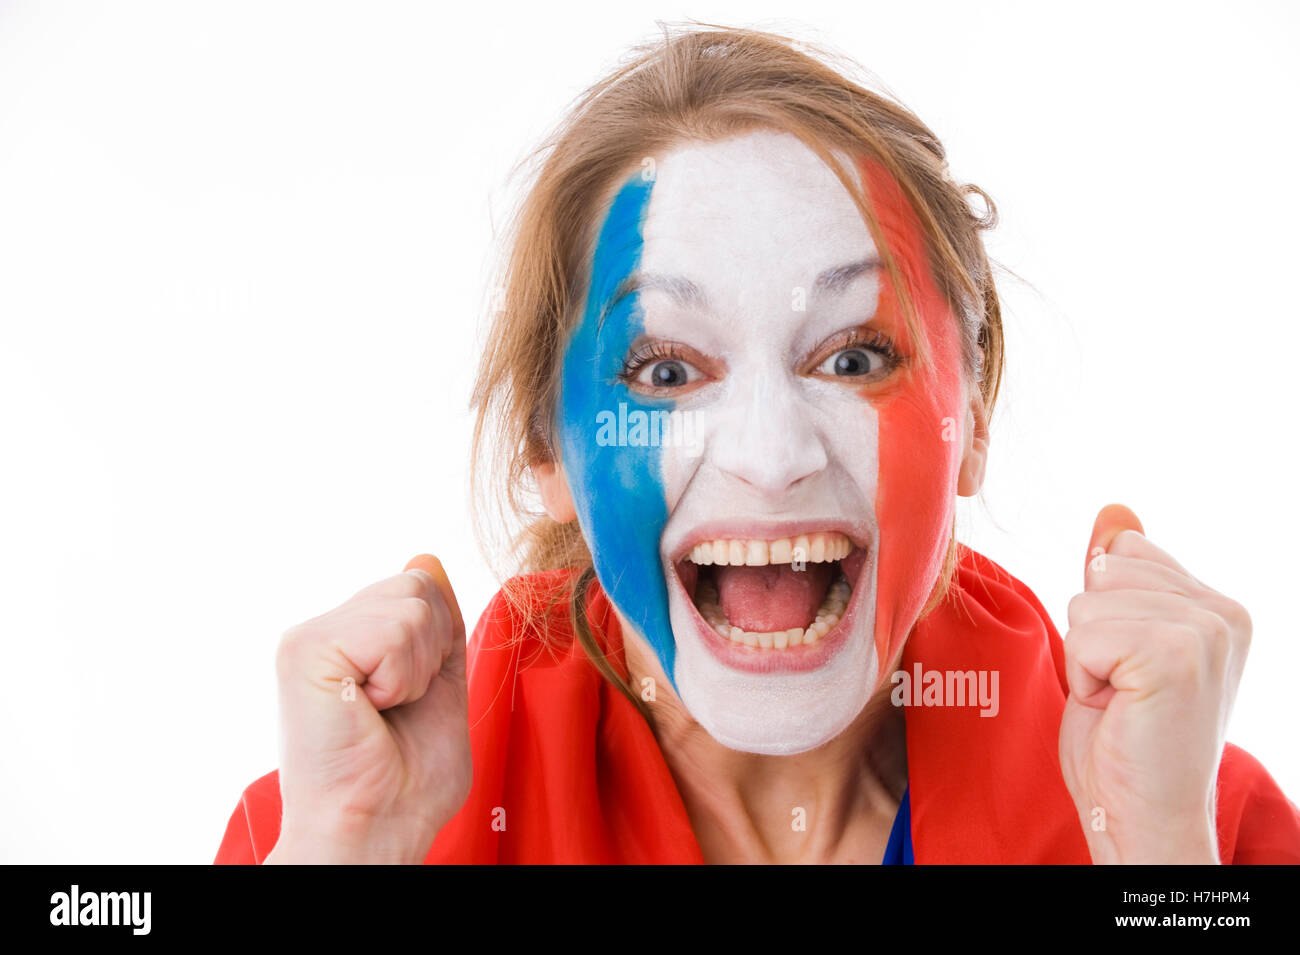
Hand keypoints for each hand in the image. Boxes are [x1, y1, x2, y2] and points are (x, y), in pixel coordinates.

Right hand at [266, 554, 470, 863]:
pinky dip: (399, 678)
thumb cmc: (405, 783)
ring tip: (381, 712)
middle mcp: (322, 630)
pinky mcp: (304, 650)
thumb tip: (425, 557)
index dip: (439, 645)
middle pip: (418, 586)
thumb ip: (436, 625)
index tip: (410, 699)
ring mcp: (309, 637)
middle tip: (396, 708)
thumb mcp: (440, 685)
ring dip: (416, 671)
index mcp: (350, 639)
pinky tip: (367, 711)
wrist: (376, 830)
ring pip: (412, 605)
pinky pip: (393, 632)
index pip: (421, 587)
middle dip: (432, 652)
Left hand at [1059, 505, 1250, 863]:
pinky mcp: (1175, 655)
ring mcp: (1205, 632)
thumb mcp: (1114, 642)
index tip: (1129, 667)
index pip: (1125, 549)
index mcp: (1216, 605)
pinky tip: (1117, 710)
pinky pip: (1083, 633)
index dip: (1103, 611)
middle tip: (1122, 690)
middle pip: (1104, 568)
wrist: (1141, 815)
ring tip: (1121, 701)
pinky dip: (1083, 676)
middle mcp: (1224, 611)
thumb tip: (1114, 509)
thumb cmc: (1124, 739)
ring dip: (1084, 658)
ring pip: (1088, 600)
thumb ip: (1120, 576)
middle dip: (1090, 632)